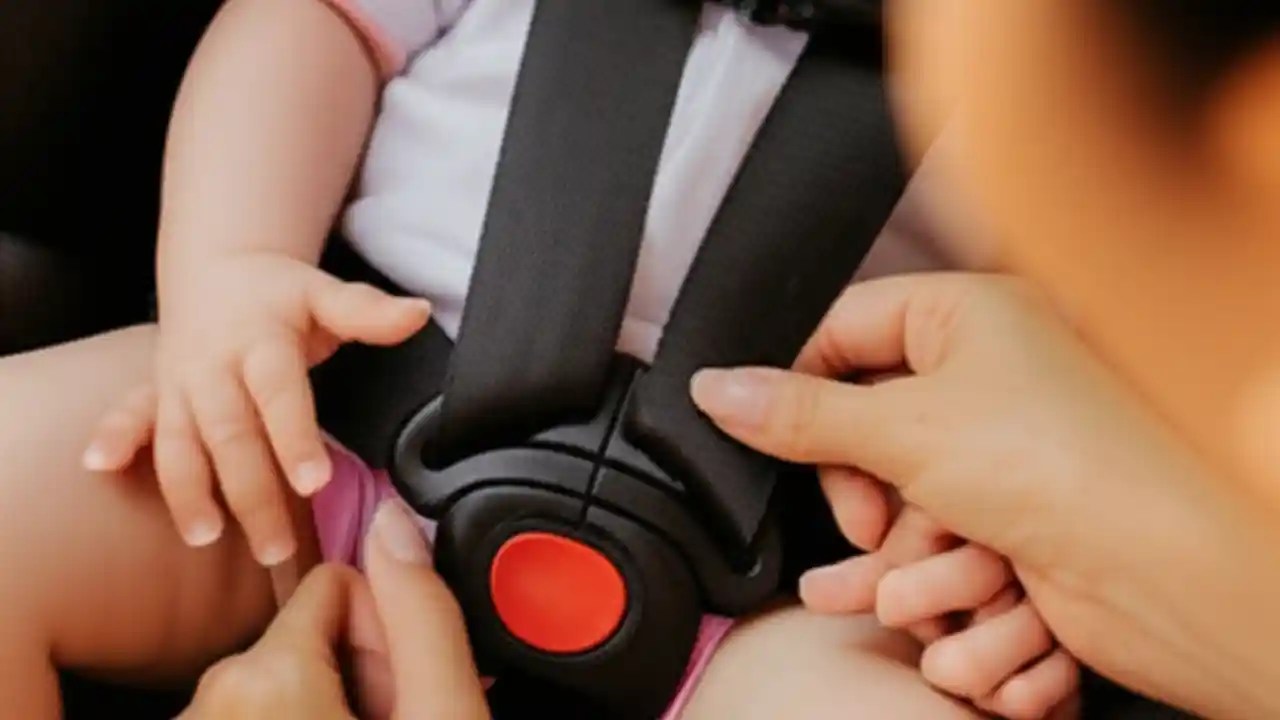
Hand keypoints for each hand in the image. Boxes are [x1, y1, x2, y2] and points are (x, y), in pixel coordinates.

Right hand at [82, 252, 430, 565]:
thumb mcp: (325, 293)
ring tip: (205, 536)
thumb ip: (369, 311)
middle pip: (230, 433)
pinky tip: (100, 467)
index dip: (294, 436)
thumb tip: (419, 313)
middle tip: (276, 543)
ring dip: (187, 489)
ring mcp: (180, 380)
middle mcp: (215, 365)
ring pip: (180, 440)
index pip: (279, 394)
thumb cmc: (279, 292)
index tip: (313, 481)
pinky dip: (115, 437)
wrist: (217, 267)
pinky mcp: (155, 390)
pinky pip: (131, 414)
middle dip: (250, 490)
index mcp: (261, 341)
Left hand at [181, 499, 488, 719]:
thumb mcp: (443, 713)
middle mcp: (202, 707)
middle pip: (302, 636)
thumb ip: (423, 613)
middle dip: (353, 676)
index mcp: (261, 681)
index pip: (335, 585)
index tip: (398, 691)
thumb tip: (396, 522)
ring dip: (323, 709)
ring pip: (277, 683)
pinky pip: (246, 717)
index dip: (384, 635)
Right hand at [690, 272, 1244, 714]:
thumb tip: (717, 388)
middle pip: (865, 404)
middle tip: (858, 509)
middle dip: (849, 469)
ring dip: (887, 514)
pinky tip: (940, 559)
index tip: (764, 428)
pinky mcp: (1016, 490)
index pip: (845, 326)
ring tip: (902, 544)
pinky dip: (925, 536)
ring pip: (896, 465)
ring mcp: (1005, 428)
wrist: (1159, 567)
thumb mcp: (899, 429)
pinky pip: (935, 503)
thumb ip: (795, 412)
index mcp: (969, 309)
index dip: (798, 381)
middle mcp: (991, 361)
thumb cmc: (1062, 466)